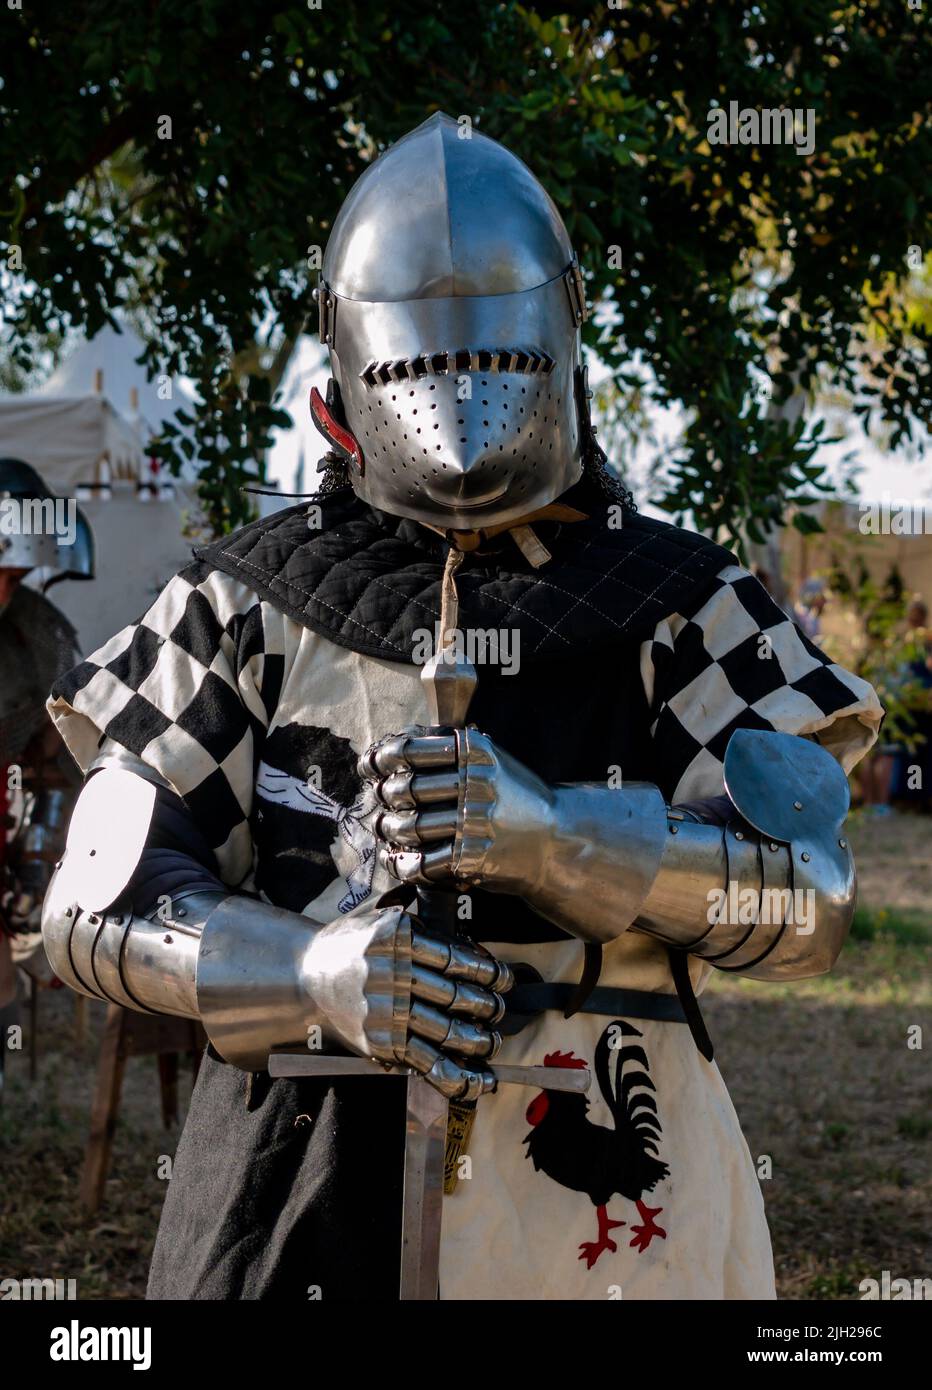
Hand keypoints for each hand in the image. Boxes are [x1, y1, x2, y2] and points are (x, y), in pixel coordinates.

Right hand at [308, 892, 512, 1100]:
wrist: (303, 977)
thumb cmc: (348, 946)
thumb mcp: (379, 920)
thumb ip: (418, 926)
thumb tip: (469, 945)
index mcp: (396, 937)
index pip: (454, 958)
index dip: (487, 971)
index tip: (505, 979)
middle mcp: (391, 973)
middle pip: (455, 995)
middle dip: (487, 1007)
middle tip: (501, 1011)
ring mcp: (385, 1011)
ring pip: (446, 1030)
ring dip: (479, 1041)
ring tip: (493, 1042)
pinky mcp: (381, 1042)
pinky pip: (428, 1062)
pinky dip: (460, 1076)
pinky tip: (482, 1082)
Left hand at [358, 726, 553, 894]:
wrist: (557, 841)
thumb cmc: (517, 800)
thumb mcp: (494, 762)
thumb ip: (453, 750)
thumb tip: (394, 746)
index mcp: (476, 752)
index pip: (410, 749)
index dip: (381, 758)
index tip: (369, 766)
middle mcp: (475, 783)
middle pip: (405, 789)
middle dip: (383, 798)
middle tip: (379, 804)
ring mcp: (474, 822)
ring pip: (408, 828)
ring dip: (389, 833)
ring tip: (385, 832)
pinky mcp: (473, 858)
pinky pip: (422, 863)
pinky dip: (403, 865)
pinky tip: (397, 861)